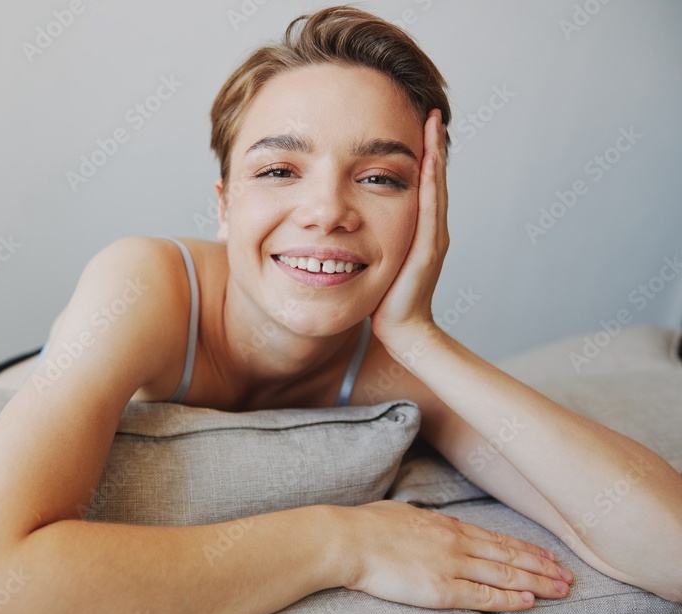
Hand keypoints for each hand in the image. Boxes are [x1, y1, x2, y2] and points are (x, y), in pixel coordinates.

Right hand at [338, 500, 573, 610]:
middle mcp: (456, 542)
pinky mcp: (440, 589)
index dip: (525, 549)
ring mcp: (451, 565)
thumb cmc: (365, 526)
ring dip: (537, 582)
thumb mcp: (402, 514)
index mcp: (446, 526)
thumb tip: (427, 524)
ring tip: (561, 589)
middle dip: (542, 566)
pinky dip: (509, 599)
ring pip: (505, 574)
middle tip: (569, 575)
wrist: (347, 539)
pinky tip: (529, 601)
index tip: (547, 556)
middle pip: (509, 555)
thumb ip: (422, 523)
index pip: (496, 539)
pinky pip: (483, 595)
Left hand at [370, 109, 449, 352]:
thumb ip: (368, 239)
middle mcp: (430, 229)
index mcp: (417, 230)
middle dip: (432, 145)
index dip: (420, 155)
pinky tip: (429, 160)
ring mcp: (433, 238)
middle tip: (430, 113)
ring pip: (434, 187)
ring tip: (432, 123)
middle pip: (432, 179)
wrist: (402, 331)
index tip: (416, 125)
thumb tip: (347, 222)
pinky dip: (431, 182)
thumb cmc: (384, 300)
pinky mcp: (428, 249)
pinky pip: (430, 208)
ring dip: (434, 154)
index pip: (420, 184)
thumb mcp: (374, 260)